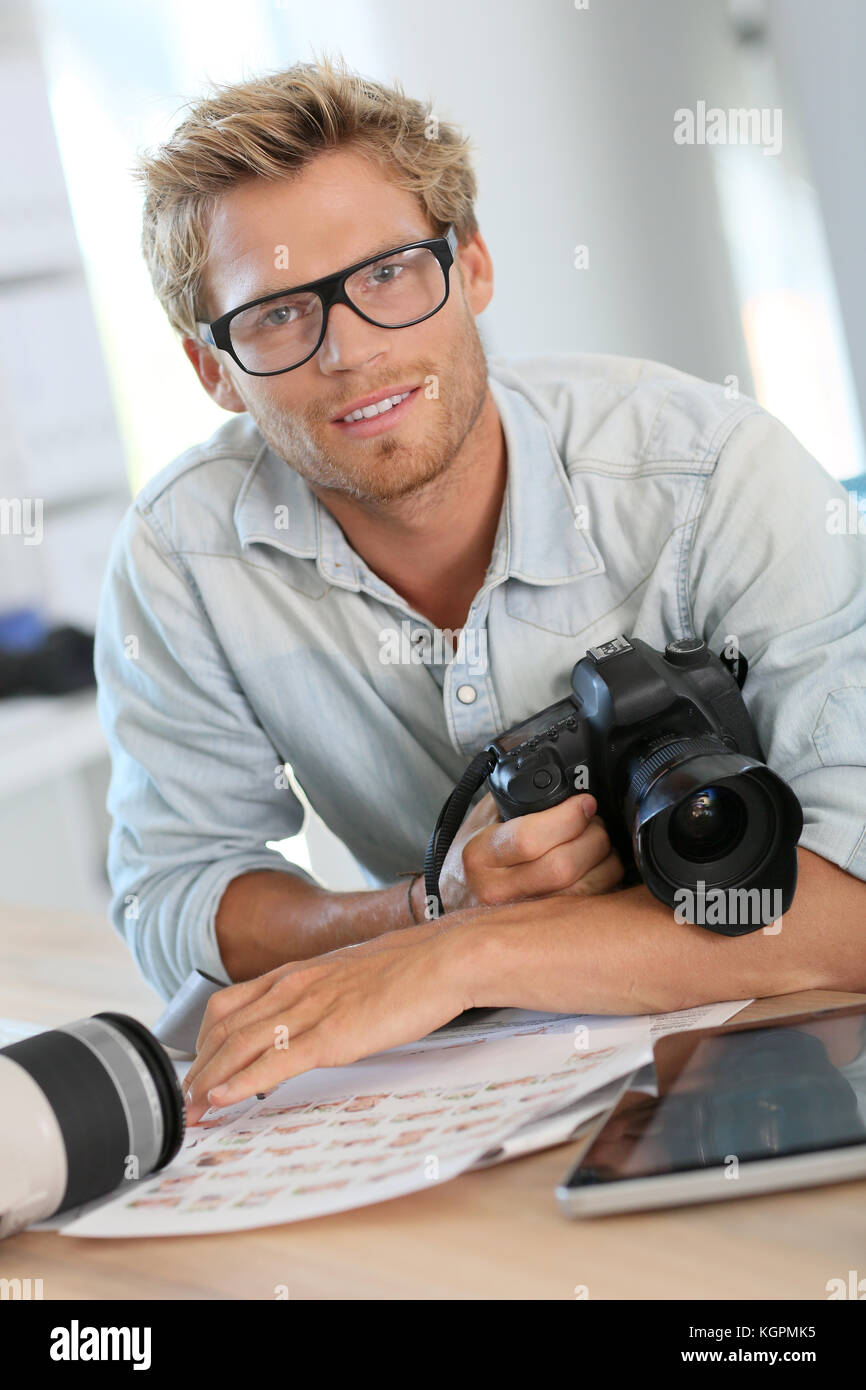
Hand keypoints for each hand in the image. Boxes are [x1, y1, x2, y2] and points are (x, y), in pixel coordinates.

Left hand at [182, 926, 468, 1122]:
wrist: (443, 958)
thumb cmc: (408, 969)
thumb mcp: (349, 977)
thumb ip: (322, 997)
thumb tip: (312, 1024)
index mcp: (295, 974)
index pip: (227, 1006)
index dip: (203, 1043)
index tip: (195, 1072)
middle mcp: (292, 988)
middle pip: (223, 1031)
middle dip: (197, 1071)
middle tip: (182, 1103)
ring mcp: (310, 1010)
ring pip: (238, 1047)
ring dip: (208, 1084)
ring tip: (191, 1112)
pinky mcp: (331, 1035)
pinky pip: (275, 1062)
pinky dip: (241, 1083)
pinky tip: (224, 1100)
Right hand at [437, 792, 624, 911]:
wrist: (456, 900)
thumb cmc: (472, 858)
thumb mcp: (481, 821)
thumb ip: (515, 799)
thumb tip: (565, 782)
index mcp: (479, 856)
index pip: (529, 838)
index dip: (568, 817)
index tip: (584, 804)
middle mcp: (498, 891)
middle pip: (563, 866)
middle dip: (593, 836)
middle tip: (594, 822)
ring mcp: (523, 916)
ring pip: (584, 889)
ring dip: (604, 860)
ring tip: (597, 844)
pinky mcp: (546, 930)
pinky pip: (590, 906)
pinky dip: (605, 881)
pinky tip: (598, 867)